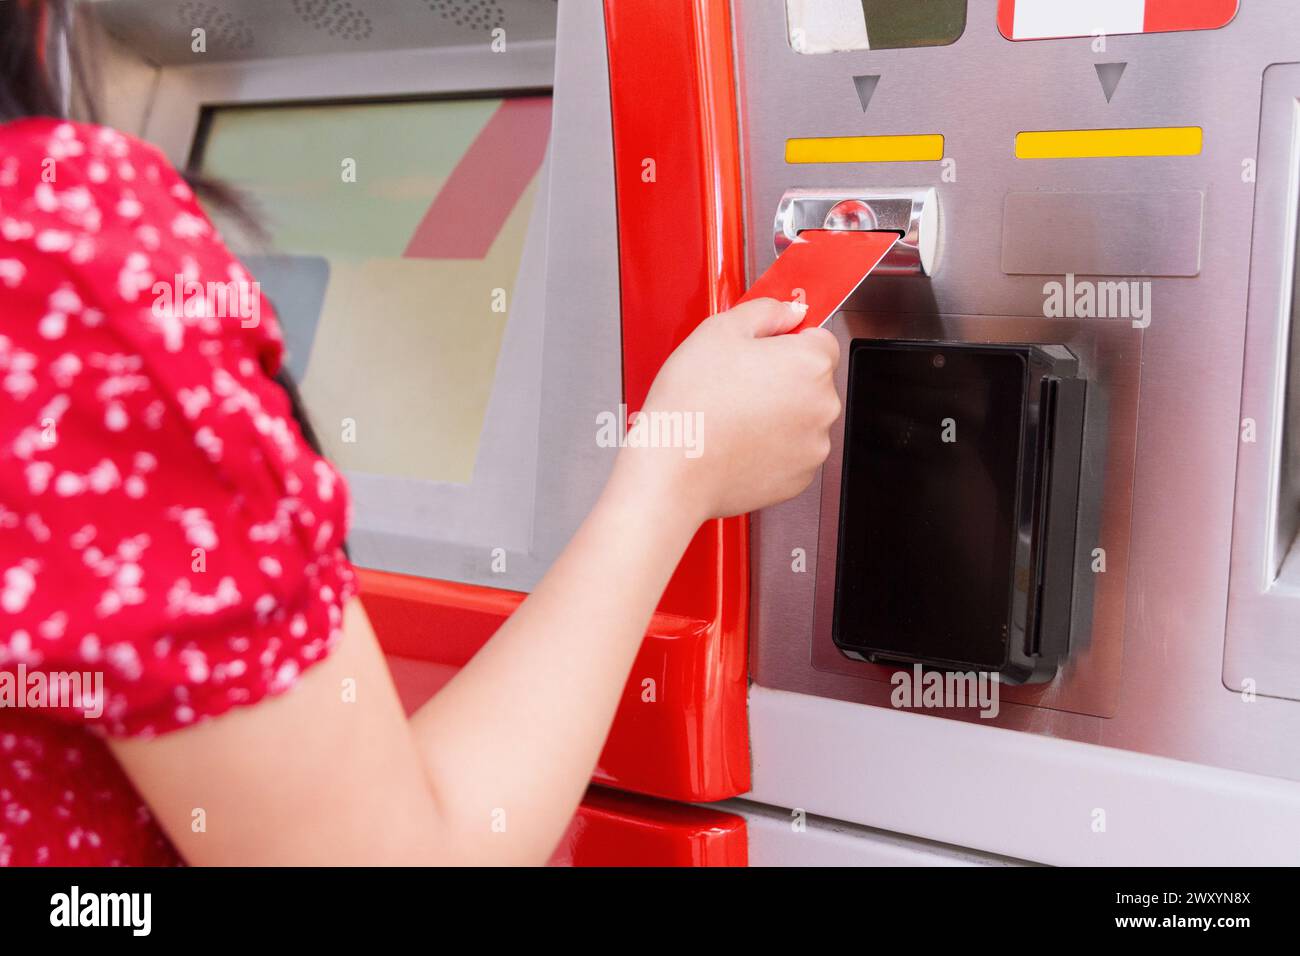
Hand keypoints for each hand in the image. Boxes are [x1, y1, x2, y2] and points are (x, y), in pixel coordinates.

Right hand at [613, 297, 841, 524]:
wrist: (674, 470)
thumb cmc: (692, 404)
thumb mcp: (720, 330)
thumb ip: (766, 311)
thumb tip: (788, 311)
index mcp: (811, 363)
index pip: (820, 338)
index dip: (787, 340)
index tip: (764, 350)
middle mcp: (823, 406)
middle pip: (812, 379)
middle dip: (781, 377)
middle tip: (737, 383)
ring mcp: (814, 446)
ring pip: (802, 417)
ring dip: (778, 413)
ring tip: (734, 415)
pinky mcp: (800, 477)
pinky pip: (791, 451)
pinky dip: (771, 446)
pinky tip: (739, 441)